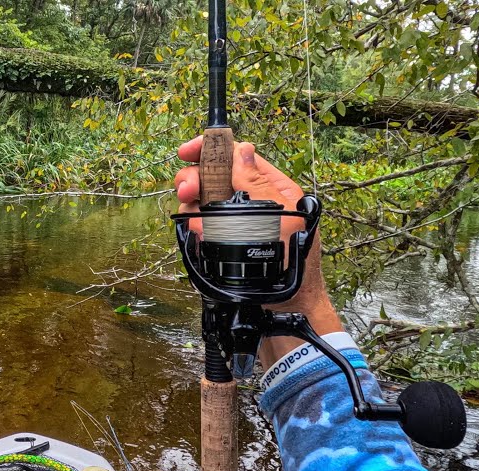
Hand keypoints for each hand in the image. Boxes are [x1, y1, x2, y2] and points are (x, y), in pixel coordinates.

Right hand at [173, 138, 343, 367]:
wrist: (283, 312)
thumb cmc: (292, 266)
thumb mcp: (280, 218)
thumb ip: (258, 183)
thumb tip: (241, 149)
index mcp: (271, 188)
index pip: (237, 155)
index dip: (210, 149)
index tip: (187, 152)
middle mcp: (249, 202)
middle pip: (212, 177)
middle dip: (195, 180)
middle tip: (186, 192)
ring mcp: (233, 224)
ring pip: (200, 202)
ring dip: (193, 208)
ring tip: (198, 226)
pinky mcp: (220, 244)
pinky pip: (199, 228)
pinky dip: (195, 231)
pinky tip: (201, 238)